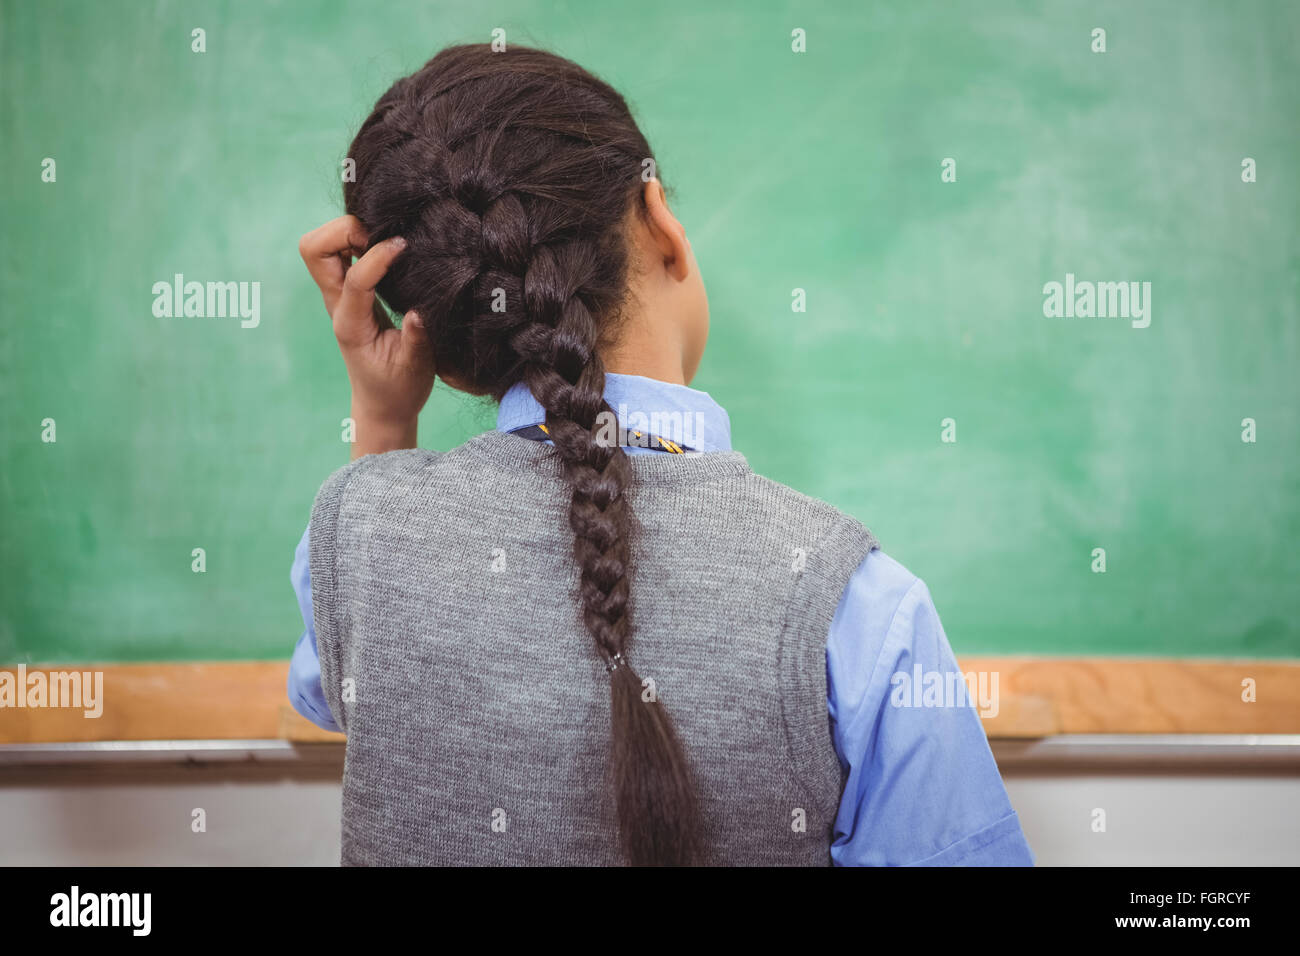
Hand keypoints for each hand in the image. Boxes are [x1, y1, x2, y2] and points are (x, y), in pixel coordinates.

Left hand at [298, 216, 434, 456]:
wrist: (382, 405)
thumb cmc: (400, 390)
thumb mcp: (416, 369)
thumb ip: (416, 340)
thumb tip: (419, 311)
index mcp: (351, 325)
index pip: (354, 278)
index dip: (378, 256)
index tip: (406, 248)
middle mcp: (337, 305)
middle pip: (315, 249)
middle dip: (346, 231)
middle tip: (383, 238)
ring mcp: (339, 297)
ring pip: (320, 245)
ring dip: (349, 231)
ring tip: (385, 240)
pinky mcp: (348, 292)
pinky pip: (339, 252)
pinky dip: (358, 238)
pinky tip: (386, 246)